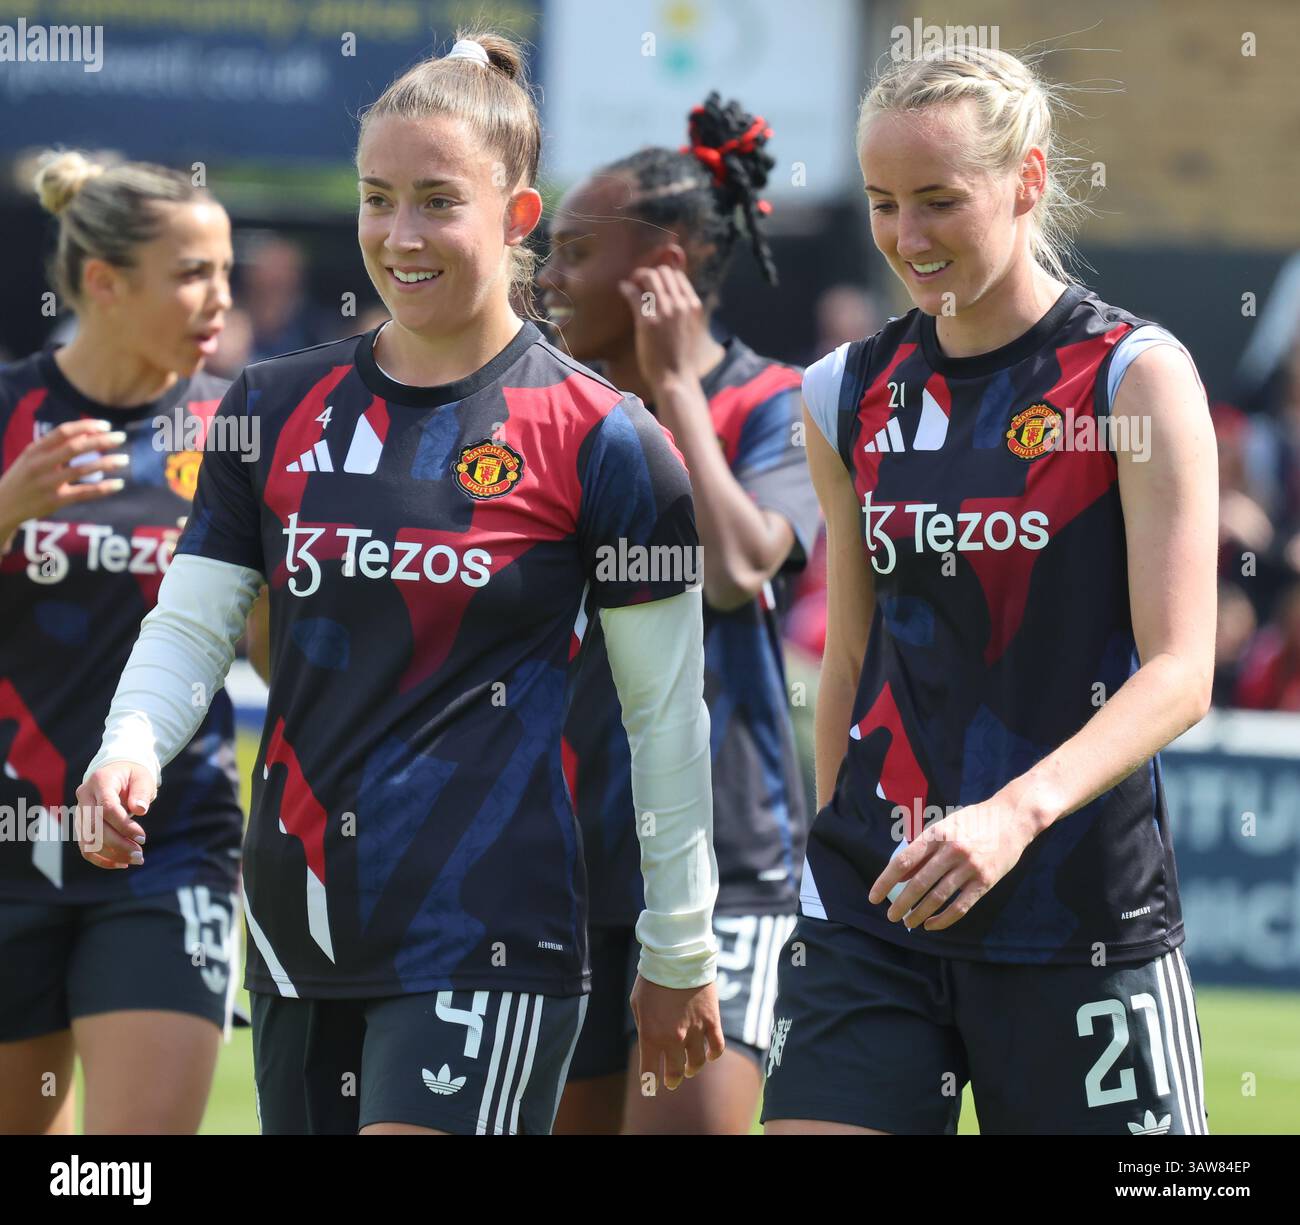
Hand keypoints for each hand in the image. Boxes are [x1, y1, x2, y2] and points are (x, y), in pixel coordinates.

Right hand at [0, 419, 127, 541]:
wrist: (2, 505)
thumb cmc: (24, 477)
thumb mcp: (33, 457)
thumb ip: (57, 445)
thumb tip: (87, 433)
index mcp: (35, 450)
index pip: (63, 431)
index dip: (86, 426)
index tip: (106, 425)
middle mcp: (40, 464)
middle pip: (75, 447)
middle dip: (101, 441)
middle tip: (121, 437)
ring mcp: (47, 483)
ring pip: (82, 470)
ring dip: (107, 463)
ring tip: (124, 459)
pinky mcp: (55, 501)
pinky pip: (84, 493)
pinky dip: (103, 488)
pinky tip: (119, 484)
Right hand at [74, 761, 155, 870]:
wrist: (116, 773)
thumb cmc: (132, 776)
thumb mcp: (143, 778)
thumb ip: (141, 792)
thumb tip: (140, 810)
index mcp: (99, 781)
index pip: (107, 808)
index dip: (124, 826)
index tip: (142, 838)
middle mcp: (84, 796)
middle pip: (95, 827)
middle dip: (118, 845)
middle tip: (140, 856)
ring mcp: (79, 812)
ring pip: (87, 841)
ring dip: (111, 855)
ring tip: (135, 860)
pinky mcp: (80, 825)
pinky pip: (85, 847)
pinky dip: (101, 859)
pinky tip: (121, 863)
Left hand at [617, 265, 706, 392]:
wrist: (675, 380)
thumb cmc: (681, 360)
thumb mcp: (690, 332)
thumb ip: (684, 314)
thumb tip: (674, 303)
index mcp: (693, 306)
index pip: (678, 276)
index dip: (663, 276)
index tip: (653, 283)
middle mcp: (681, 305)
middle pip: (664, 272)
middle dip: (650, 274)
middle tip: (638, 281)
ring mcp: (665, 311)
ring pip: (649, 277)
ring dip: (637, 277)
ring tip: (630, 284)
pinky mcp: (647, 321)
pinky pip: (634, 293)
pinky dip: (626, 287)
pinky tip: (622, 289)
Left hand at [629, 974, 723, 1092]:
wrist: (676, 957)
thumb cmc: (652, 979)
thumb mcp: (637, 1005)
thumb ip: (644, 1027)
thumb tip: (651, 1043)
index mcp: (651, 1035)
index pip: (649, 1072)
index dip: (649, 1084)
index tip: (649, 1088)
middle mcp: (673, 1038)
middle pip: (675, 1072)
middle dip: (672, 1080)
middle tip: (672, 1081)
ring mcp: (694, 1031)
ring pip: (697, 1063)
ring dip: (692, 1069)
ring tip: (689, 1068)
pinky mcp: (712, 1021)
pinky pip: (716, 1047)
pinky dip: (713, 1055)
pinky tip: (709, 1055)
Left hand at [868, 798, 1037, 930]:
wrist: (1013, 818)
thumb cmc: (973, 820)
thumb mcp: (944, 826)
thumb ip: (923, 850)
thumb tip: (902, 876)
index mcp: (936, 834)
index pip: (904, 861)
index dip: (885, 881)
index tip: (874, 896)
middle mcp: (951, 850)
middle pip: (919, 883)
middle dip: (901, 903)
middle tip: (891, 916)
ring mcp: (969, 867)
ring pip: (938, 897)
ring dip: (920, 914)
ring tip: (909, 923)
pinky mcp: (986, 881)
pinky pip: (961, 906)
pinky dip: (943, 919)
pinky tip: (931, 925)